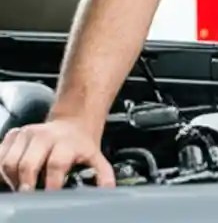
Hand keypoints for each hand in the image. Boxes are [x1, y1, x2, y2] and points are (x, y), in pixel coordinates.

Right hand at [0, 119, 114, 190]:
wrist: (72, 122)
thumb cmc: (81, 144)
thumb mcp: (96, 156)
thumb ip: (102, 174)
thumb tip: (108, 189)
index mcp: (66, 143)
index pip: (55, 164)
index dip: (52, 182)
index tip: (50, 194)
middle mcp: (44, 136)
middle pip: (27, 164)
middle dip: (26, 183)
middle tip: (28, 195)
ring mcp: (26, 134)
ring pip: (9, 161)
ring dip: (12, 179)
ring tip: (22, 187)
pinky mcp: (13, 134)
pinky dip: (1, 169)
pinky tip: (12, 177)